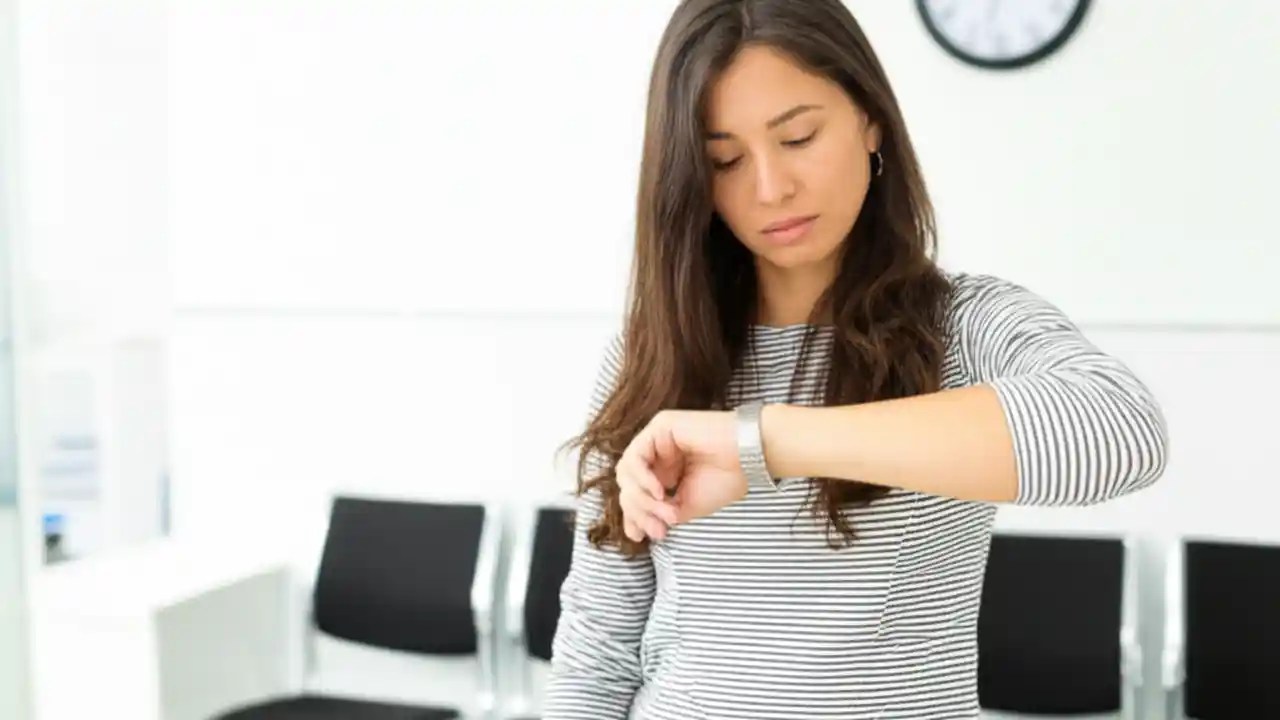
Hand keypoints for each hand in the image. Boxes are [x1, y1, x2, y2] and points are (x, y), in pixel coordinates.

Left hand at [616, 409, 747, 541]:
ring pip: (627, 472)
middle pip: (628, 484)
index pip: (634, 493)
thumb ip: (659, 515)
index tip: (640, 537)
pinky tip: (659, 491)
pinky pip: (636, 455)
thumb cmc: (726, 479)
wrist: (749, 458)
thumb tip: (635, 530)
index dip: (633, 516)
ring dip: (641, 497)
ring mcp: (657, 439)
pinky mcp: (660, 426)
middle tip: (659, 528)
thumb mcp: (687, 506)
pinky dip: (642, 477)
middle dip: (639, 510)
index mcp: (664, 472)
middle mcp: (657, 454)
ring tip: (664, 510)